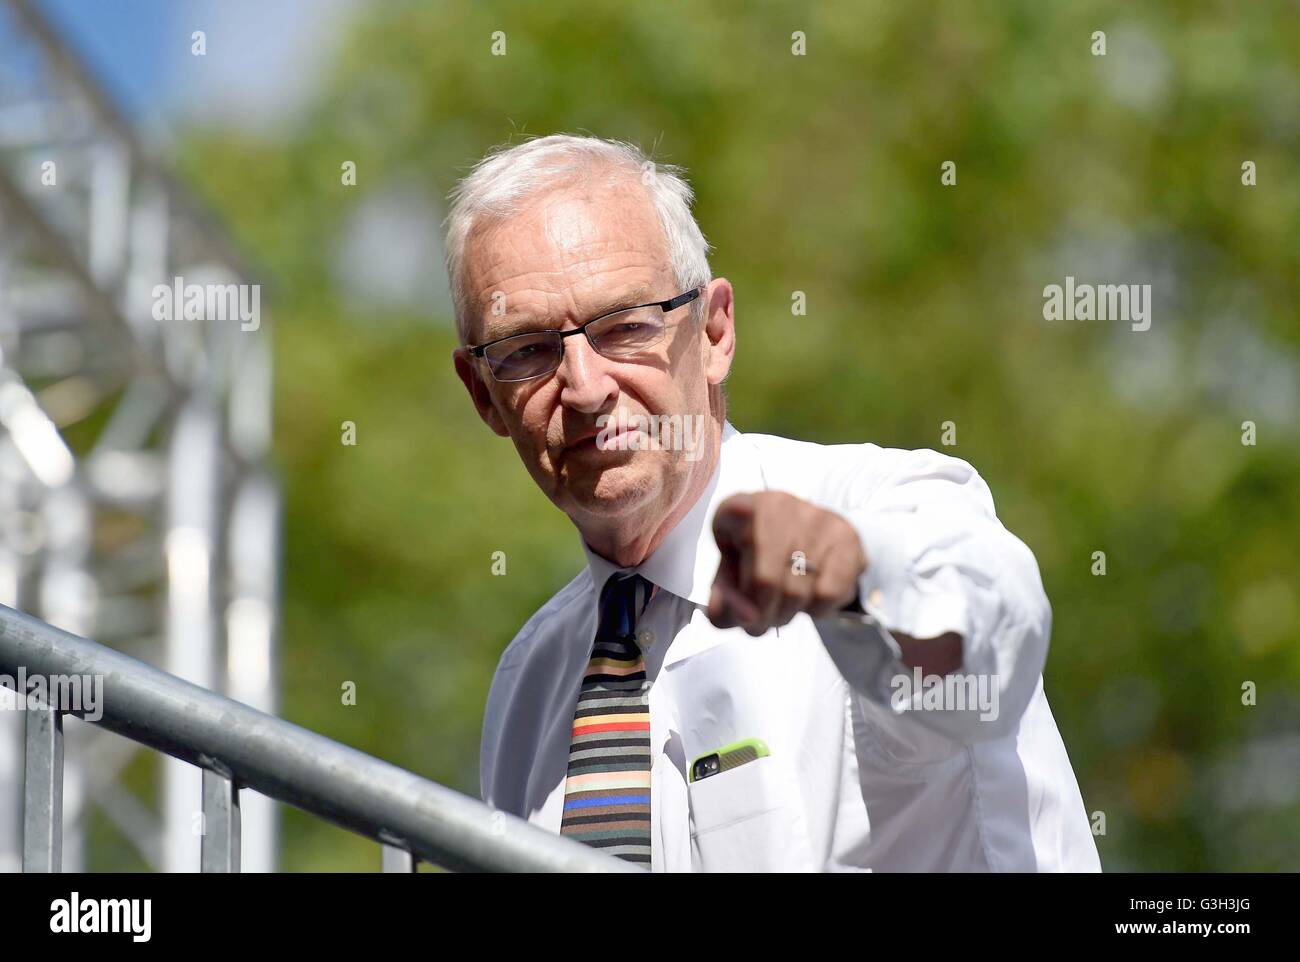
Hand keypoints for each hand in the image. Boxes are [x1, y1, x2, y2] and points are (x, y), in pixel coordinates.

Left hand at [707, 492, 867, 635]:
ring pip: (796, 592)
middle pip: (764, 580)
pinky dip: (816, 610)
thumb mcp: (729, 583)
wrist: (808, 544)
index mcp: (736, 509)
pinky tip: (810, 596)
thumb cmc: (757, 564)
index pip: (734, 508)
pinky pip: (828, 593)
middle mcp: (776, 504)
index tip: (742, 510)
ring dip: (786, 615)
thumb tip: (746, 616)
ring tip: (784, 606)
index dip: (737, 512)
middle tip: (762, 618)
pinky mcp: (845, 536)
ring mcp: (815, 517)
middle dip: (761, 614)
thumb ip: (723, 605)